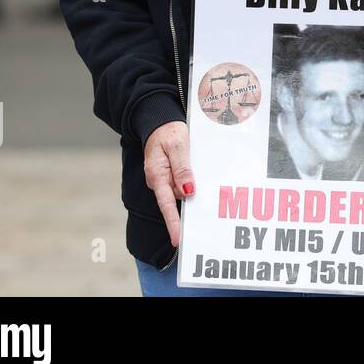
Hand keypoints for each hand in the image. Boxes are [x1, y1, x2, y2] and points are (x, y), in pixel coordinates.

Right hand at [143, 120, 193, 246]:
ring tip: (203, 175)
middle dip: (190, 205)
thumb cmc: (168, 133)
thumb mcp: (178, 147)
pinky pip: (183, 184)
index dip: (173, 223)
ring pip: (182, 192)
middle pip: (177, 199)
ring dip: (193, 189)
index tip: (178, 240)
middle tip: (206, 210)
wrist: (160, 122)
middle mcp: (159, 181)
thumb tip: (188, 191)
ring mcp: (164, 179)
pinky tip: (198, 179)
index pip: (166, 204)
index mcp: (157, 175)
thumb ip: (182, 169)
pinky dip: (190, 183)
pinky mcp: (171, 176)